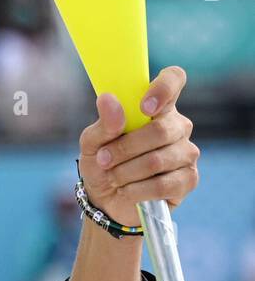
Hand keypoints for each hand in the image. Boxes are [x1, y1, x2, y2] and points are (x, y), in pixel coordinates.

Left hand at [78, 66, 199, 227]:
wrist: (106, 200)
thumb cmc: (102, 163)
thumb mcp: (92, 143)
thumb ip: (103, 123)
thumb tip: (109, 100)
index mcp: (156, 106)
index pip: (173, 79)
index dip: (163, 88)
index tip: (143, 106)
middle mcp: (177, 126)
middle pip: (160, 130)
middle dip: (125, 148)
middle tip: (104, 159)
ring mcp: (186, 152)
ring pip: (157, 160)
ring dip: (126, 172)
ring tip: (112, 177)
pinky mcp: (188, 179)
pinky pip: (163, 184)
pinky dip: (137, 190)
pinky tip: (126, 191)